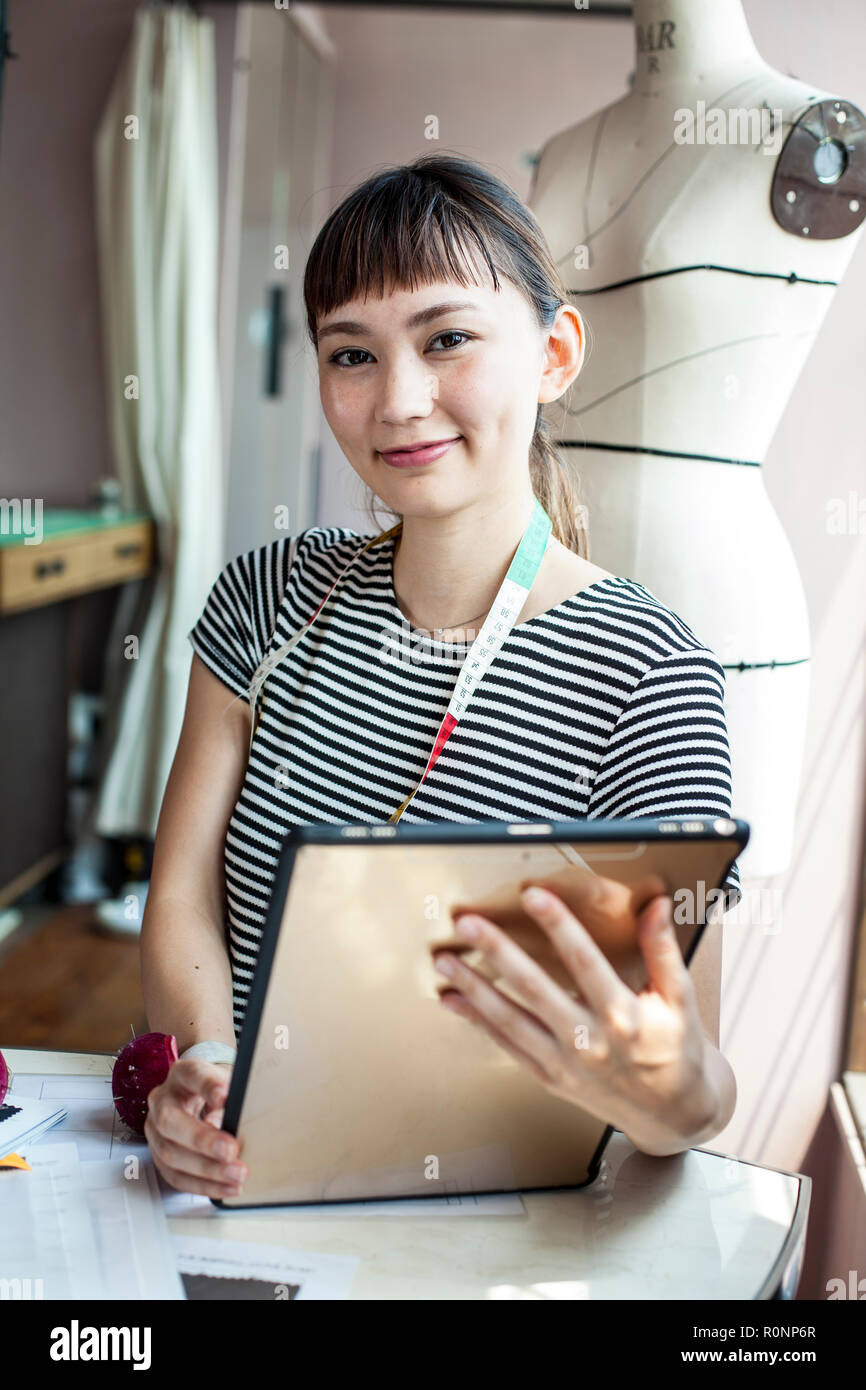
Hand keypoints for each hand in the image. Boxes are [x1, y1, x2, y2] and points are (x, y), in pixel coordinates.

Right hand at [144, 1057, 247, 1197]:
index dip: (206, 1085)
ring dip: (206, 1170)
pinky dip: (203, 1185)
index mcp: (182, 1075)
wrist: (201, 1100)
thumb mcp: (229, 1083)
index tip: (225, 1095)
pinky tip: (226, 1187)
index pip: (191, 1075)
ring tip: (236, 1175)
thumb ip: (235, 1096)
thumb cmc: (218, 1091)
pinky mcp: (159, 1157)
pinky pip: (176, 1176)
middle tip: (230, 1150)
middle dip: (201, 1139)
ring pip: (170, 1154)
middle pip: (170, 1120)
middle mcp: (162, 1101)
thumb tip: (242, 1118)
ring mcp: (155, 1131)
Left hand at [432, 885, 716, 1147]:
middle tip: (469, 925)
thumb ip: (663, 949)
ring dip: (475, 988)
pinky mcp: (550, 1077)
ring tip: (446, 961)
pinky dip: (478, 1022)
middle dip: (498, 953)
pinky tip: (455, 1000)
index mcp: (622, 1015)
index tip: (534, 896)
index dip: (558, 925)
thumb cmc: (677, 1051)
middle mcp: (589, 1040)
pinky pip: (508, 1046)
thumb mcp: (679, 998)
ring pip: (511, 1020)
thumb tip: (656, 905)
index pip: (584, 960)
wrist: (674, 1114)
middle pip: (535, 989)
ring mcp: (566, 1062)